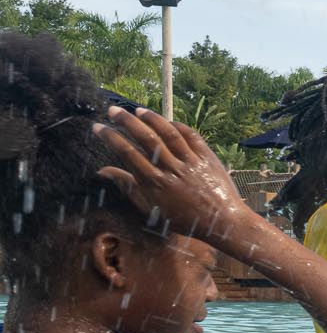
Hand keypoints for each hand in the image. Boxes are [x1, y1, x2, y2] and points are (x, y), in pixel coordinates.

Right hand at [93, 106, 252, 242]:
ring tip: (137, 110)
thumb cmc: (183, 218)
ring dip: (152, 119)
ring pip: (169, 133)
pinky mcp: (208, 158)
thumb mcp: (151, 208)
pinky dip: (179, 126)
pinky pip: (192, 136)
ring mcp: (191, 162)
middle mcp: (172, 169)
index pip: (127, 153)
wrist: (222, 221)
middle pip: (146, 138)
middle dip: (127, 121)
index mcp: (154, 182)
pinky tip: (167, 122)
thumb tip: (103, 171)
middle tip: (113, 110)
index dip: (111, 137)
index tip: (98, 127)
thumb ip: (128, 187)